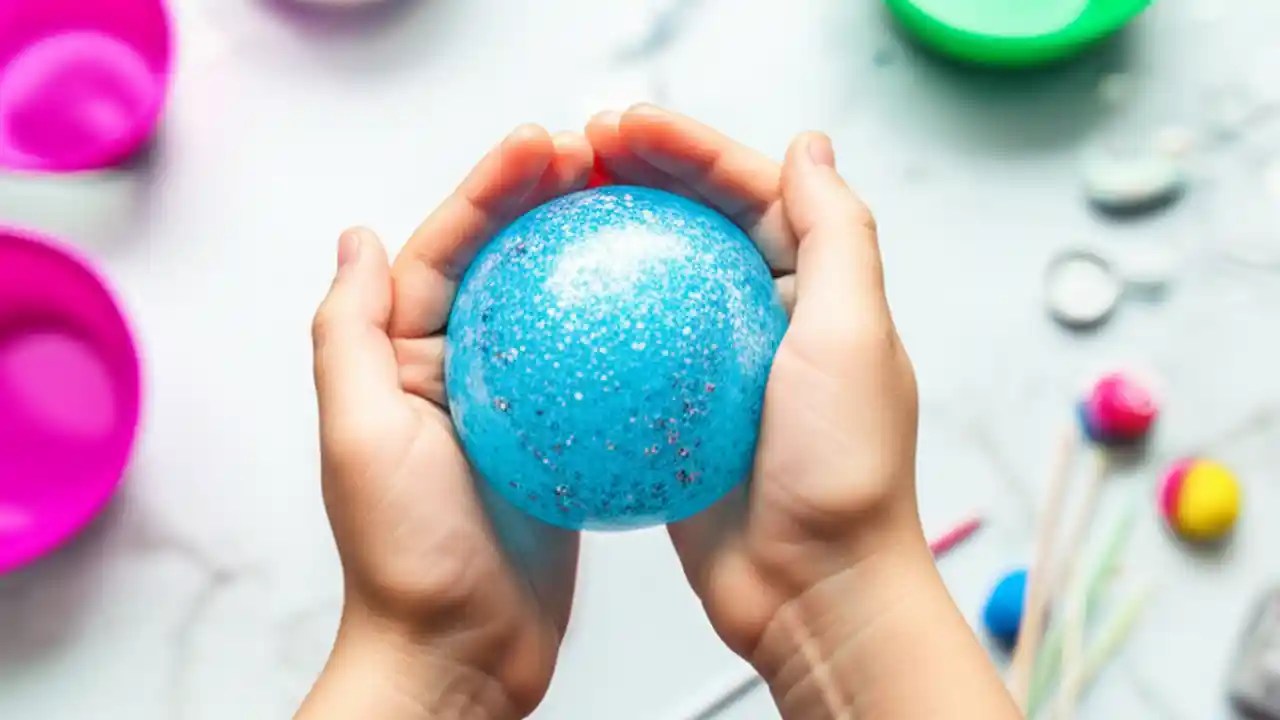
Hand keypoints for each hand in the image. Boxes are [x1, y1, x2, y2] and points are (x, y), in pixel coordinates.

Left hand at [300, 126, 593, 718]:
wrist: (463, 653)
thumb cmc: (407, 557)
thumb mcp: (362, 432)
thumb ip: (352, 332)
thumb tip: (358, 239)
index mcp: (403, 359)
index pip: (446, 250)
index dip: (492, 188)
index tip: (546, 145)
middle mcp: (454, 371)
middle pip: (504, 262)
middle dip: (544, 199)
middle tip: (598, 153)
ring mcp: (514, 405)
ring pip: (553, 305)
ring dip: (585, 247)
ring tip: (632, 200)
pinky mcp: (560, 440)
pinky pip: (592, 366)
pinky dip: (619, 325)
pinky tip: (659, 297)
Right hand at [588, 106, 1015, 718]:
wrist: (812, 591)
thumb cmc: (842, 471)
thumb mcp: (851, 337)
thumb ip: (835, 235)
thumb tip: (809, 144)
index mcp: (815, 290)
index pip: (750, 191)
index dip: (687, 146)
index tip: (622, 124)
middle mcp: (767, 317)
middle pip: (694, 223)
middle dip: (639, 174)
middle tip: (575, 147)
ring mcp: (716, 367)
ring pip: (653, 279)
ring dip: (609, 235)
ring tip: (550, 203)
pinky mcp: (676, 414)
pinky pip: (626, 350)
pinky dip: (591, 317)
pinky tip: (545, 296)